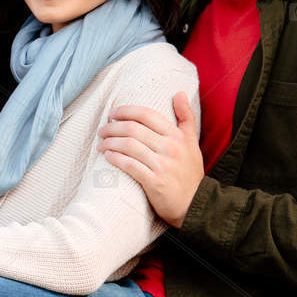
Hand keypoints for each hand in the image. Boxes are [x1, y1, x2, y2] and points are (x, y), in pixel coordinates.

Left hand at [97, 92, 203, 227]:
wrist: (195, 203)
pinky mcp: (155, 182)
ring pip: (129, 146)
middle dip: (112, 127)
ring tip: (101, 144)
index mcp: (177, 136)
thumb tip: (179, 93)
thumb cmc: (190, 172)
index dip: (126, 111)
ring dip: (110, 142)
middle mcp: (170, 148)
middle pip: (133, 129)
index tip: (113, 113)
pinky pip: (130, 166)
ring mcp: (162, 165)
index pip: (147, 115)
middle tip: (102, 130)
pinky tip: (108, 156)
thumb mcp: (192, 142)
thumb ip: (186, 117)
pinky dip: (116, 159)